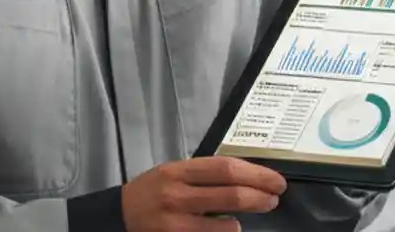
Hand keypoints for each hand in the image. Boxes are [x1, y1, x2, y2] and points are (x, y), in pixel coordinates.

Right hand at [122, 156, 286, 231]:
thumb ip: (204, 174)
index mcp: (179, 170)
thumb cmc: (153, 191)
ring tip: (255, 211)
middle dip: (260, 196)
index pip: (226, 168)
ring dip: (245, 218)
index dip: (256, 174)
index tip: (275, 180)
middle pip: (231, 194)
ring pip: (224, 223)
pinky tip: (230, 228)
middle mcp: (177, 194)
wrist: (119, 215)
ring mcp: (175, 222)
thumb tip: (247, 176)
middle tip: (274, 198)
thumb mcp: (174, 172)